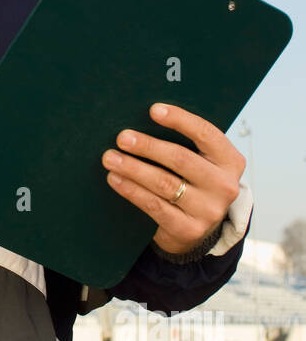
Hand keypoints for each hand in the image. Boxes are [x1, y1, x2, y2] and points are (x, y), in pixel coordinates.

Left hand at [100, 102, 245, 255]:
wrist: (198, 231)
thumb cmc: (193, 184)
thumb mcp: (201, 163)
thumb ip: (185, 144)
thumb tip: (146, 119)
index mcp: (230, 161)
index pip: (206, 134)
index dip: (180, 120)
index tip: (153, 110)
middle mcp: (224, 186)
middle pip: (180, 159)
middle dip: (147, 146)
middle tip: (122, 138)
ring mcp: (208, 210)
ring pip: (164, 183)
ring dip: (133, 168)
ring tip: (111, 158)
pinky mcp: (188, 229)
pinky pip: (153, 205)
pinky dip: (131, 190)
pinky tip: (115, 179)